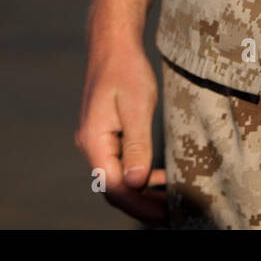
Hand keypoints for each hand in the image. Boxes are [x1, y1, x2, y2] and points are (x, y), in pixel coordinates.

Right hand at [75, 36, 166, 225]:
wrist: (112, 44)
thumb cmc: (126, 69)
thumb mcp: (138, 105)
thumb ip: (137, 145)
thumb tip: (137, 182)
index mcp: (94, 140)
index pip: (113, 186)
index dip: (139, 205)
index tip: (165, 214)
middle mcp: (90, 144)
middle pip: (112, 188)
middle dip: (140, 206)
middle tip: (170, 216)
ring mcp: (95, 140)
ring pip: (115, 178)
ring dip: (140, 194)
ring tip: (167, 204)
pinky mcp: (104, 134)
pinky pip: (118, 164)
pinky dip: (137, 177)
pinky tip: (157, 178)